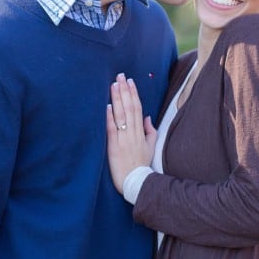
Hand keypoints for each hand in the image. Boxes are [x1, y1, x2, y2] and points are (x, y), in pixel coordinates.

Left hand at [106, 74, 156, 192]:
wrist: (136, 182)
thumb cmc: (143, 165)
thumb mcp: (151, 147)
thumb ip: (149, 131)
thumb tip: (146, 117)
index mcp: (141, 133)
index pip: (137, 108)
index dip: (133, 94)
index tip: (130, 81)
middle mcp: (132, 133)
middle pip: (129, 108)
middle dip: (124, 91)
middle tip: (120, 76)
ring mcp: (123, 140)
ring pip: (121, 115)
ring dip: (117, 99)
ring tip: (113, 85)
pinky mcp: (114, 147)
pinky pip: (112, 130)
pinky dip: (109, 117)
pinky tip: (107, 106)